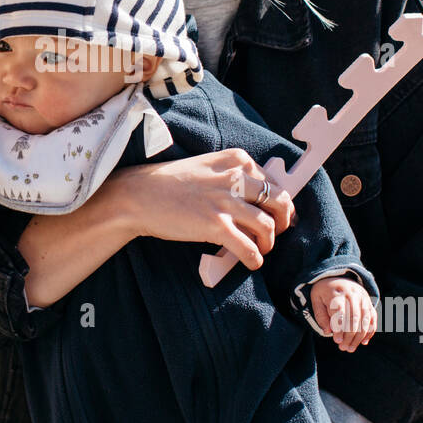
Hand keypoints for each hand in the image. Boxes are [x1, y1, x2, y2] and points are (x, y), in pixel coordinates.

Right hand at [116, 149, 296, 272]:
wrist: (138, 196)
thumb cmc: (170, 183)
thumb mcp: (207, 167)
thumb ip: (233, 176)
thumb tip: (259, 200)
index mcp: (235, 159)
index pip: (274, 182)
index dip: (279, 203)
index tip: (276, 215)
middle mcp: (235, 177)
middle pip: (280, 202)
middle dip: (284, 221)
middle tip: (276, 232)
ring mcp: (225, 202)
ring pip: (269, 226)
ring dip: (269, 242)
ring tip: (261, 248)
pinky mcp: (216, 226)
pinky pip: (249, 248)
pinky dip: (255, 259)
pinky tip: (251, 262)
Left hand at [310, 276, 376, 351]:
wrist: (338, 276)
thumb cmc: (324, 292)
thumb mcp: (316, 300)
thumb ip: (321, 316)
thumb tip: (328, 332)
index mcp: (337, 293)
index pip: (340, 312)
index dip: (339, 328)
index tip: (336, 341)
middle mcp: (352, 295)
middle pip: (354, 318)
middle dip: (349, 336)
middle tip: (343, 348)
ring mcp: (363, 298)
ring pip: (365, 320)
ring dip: (359, 337)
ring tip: (351, 348)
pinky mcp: (369, 302)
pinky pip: (373, 318)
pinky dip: (370, 331)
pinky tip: (363, 342)